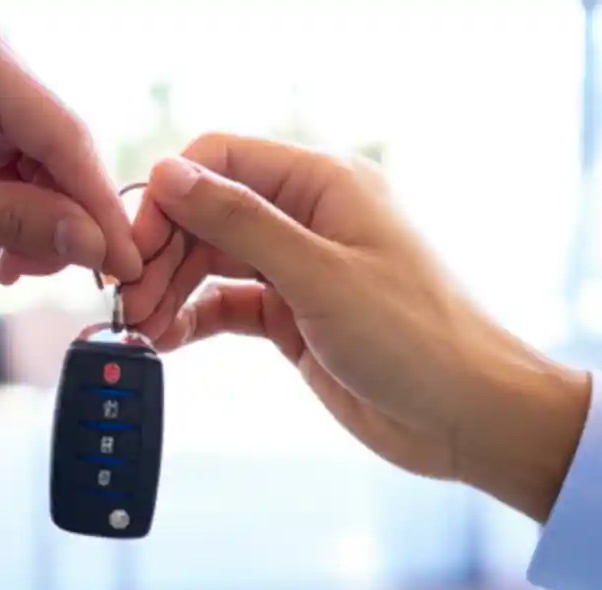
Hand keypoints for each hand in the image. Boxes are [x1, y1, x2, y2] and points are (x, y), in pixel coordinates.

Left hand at [0, 15, 140, 283]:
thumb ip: (21, 223)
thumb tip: (93, 247)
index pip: (67, 138)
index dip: (99, 208)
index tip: (123, 263)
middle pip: (59, 149)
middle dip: (60, 219)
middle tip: (52, 277)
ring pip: (38, 161)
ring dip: (32, 221)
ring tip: (6, 270)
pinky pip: (10, 160)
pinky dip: (7, 207)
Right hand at [122, 134, 590, 521]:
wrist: (470, 417)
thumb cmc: (420, 340)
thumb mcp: (320, 276)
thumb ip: (241, 223)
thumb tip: (171, 175)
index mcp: (324, 184)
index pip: (221, 160)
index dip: (170, 196)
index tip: (136, 245)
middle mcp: (309, 218)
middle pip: (209, 212)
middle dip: (163, 252)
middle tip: (131, 300)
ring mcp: (300, 268)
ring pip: (213, 260)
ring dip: (172, 289)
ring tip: (143, 327)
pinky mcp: (295, 316)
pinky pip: (228, 304)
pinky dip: (195, 318)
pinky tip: (169, 340)